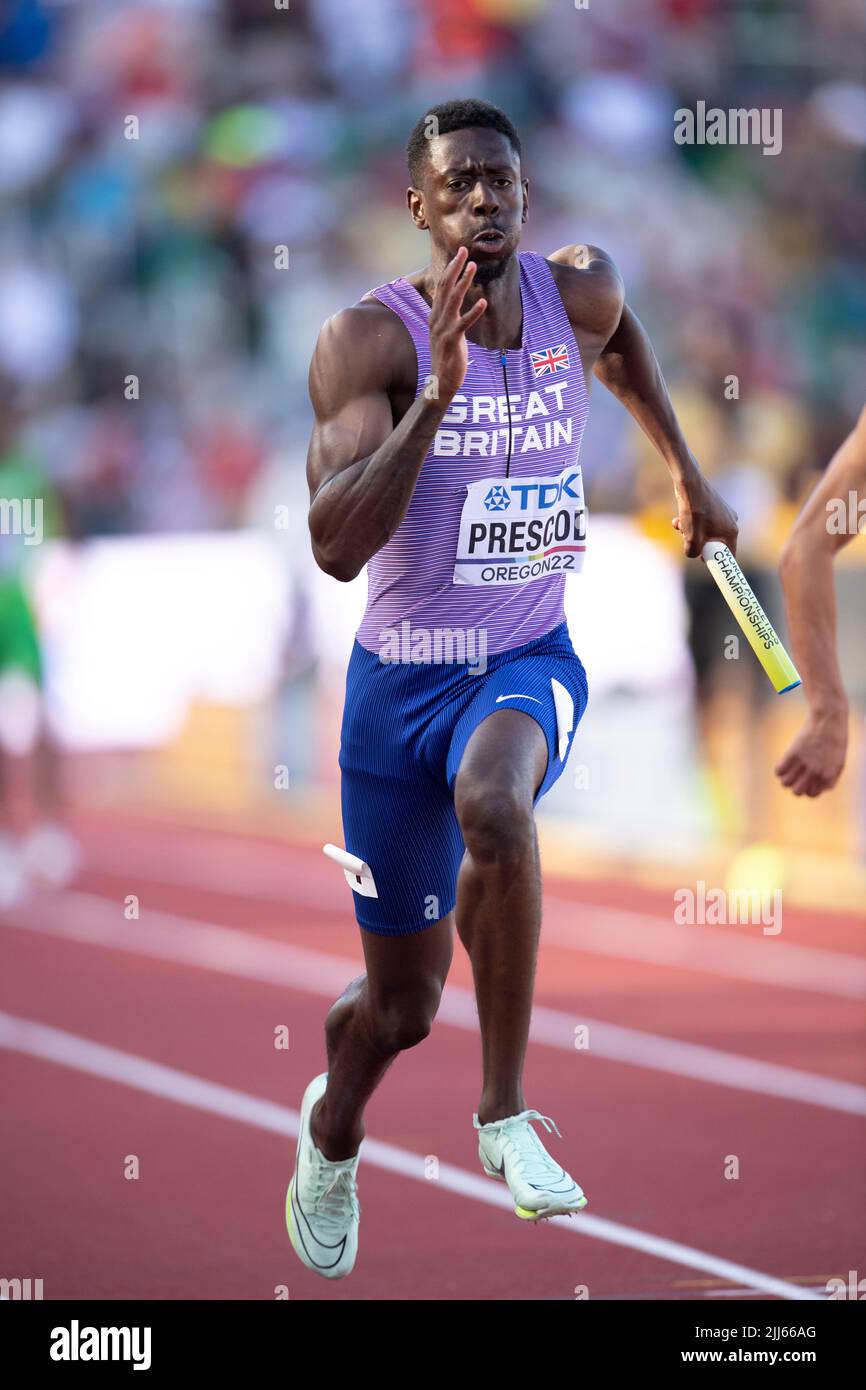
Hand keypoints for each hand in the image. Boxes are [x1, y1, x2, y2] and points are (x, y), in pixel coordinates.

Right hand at [428, 246, 486, 399]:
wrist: (440, 382)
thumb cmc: (446, 357)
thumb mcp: (444, 332)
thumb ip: (448, 316)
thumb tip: (452, 302)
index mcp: (435, 315)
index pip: (442, 286)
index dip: (451, 268)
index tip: (460, 253)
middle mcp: (437, 319)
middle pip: (445, 287)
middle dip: (455, 267)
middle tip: (464, 250)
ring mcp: (443, 330)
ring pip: (453, 300)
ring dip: (464, 282)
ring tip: (473, 267)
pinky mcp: (452, 342)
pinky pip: (464, 324)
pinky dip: (473, 313)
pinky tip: (483, 303)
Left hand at [671, 467, 738, 557]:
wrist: (689, 485)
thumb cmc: (694, 512)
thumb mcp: (692, 540)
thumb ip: (693, 553)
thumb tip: (692, 553)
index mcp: (731, 532)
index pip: (729, 555)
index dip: (717, 563)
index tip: (706, 565)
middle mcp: (730, 522)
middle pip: (714, 544)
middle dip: (698, 544)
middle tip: (688, 543)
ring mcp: (722, 514)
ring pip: (704, 533)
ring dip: (690, 533)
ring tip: (681, 528)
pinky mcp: (712, 507)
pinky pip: (701, 522)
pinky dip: (690, 523)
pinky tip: (678, 519)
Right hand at [774, 707, 848, 796]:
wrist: (828, 721)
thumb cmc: (834, 741)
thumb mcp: (839, 763)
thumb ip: (830, 779)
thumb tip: (820, 789)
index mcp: (828, 776)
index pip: (812, 794)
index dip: (808, 789)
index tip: (807, 781)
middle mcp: (816, 772)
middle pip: (797, 792)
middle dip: (795, 787)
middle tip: (797, 778)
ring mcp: (804, 762)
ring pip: (786, 783)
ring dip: (786, 780)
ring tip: (789, 773)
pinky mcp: (793, 753)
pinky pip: (779, 770)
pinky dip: (779, 770)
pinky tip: (783, 765)